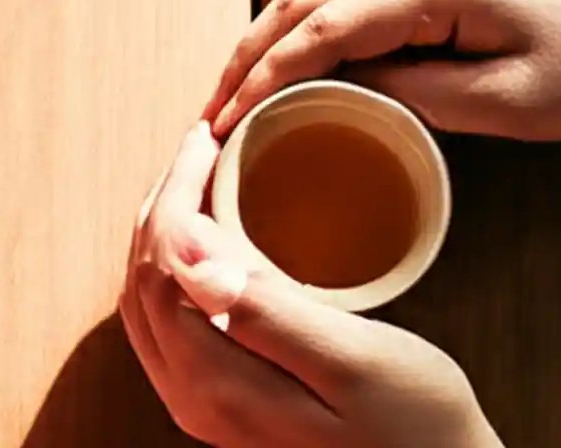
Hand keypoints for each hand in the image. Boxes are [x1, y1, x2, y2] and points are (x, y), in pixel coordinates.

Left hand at [120, 124, 502, 447]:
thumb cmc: (415, 421)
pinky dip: (176, 264)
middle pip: (145, 278)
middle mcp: (191, 398)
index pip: (163, 265)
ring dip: (164, 230)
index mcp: (215, 385)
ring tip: (196, 174)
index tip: (208, 140)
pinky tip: (205, 236)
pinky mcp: (219, 398)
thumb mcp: (352, 361)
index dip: (176, 193)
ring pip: (148, 297)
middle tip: (202, 143)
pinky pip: (170, 317)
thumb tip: (187, 250)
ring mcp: (200, 402)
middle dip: (165, 200)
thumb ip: (265, 311)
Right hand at [205, 0, 560, 140]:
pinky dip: (311, 21)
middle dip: (248, 52)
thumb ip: (410, 95)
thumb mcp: (506, 104)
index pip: (321, 27)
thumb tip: (341, 89)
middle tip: (210, 108)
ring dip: (273, 34)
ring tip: (237, 89)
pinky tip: (292, 57)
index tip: (222, 118)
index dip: (263, 76)